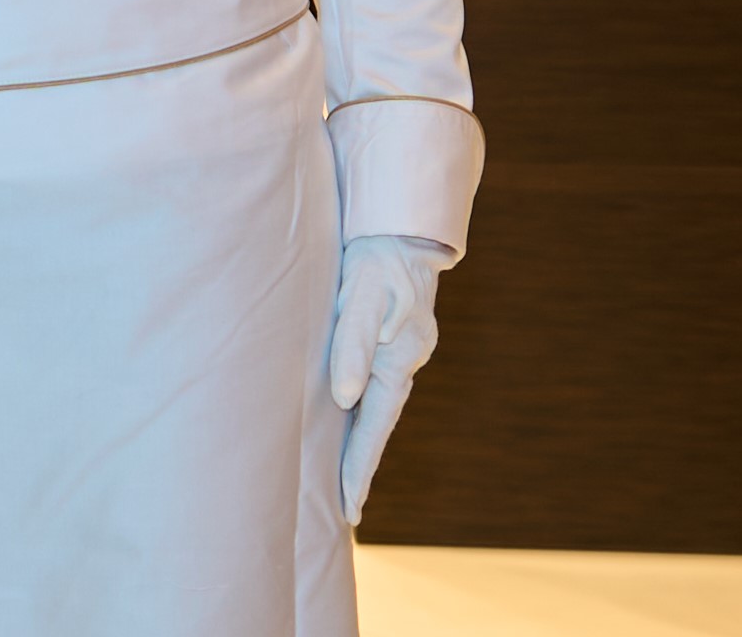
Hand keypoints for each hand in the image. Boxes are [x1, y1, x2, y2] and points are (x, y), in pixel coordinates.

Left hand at [329, 234, 448, 524]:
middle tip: (345, 512)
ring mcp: (396, 355)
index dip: (360, 468)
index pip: (375, 427)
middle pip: (377, 427)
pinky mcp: (386, 343)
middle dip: (360, 468)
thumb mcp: (361, 296)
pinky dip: (359, 415)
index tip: (349, 506)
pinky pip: (371, 389)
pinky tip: (344, 425)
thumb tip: (344, 397)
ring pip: (374, 410)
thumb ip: (352, 343)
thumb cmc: (375, 261)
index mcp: (397, 360)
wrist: (397, 230)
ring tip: (340, 481)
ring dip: (359, 444)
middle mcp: (401, 363)